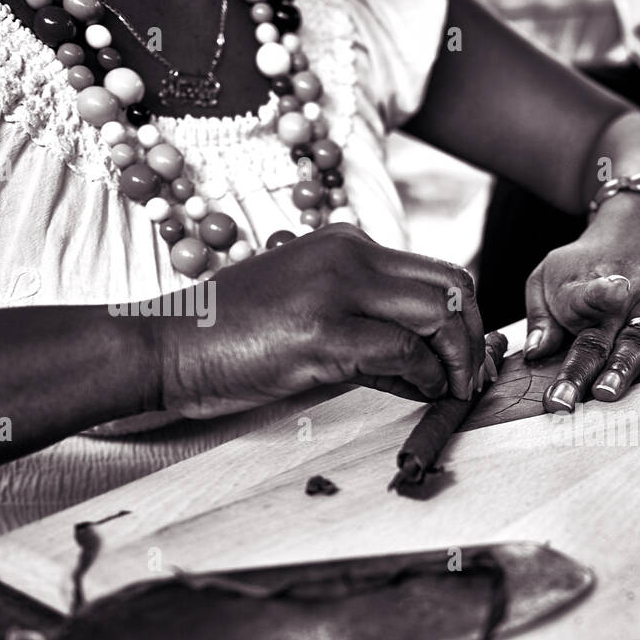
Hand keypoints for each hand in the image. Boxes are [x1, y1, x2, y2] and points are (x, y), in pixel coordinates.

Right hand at [152, 224, 485, 417]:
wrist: (165, 346)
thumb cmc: (232, 338)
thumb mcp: (310, 314)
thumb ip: (369, 327)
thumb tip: (428, 366)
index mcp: (347, 244)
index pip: (437, 272)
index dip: (466, 319)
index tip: (466, 360)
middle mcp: (347, 254)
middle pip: (453, 286)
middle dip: (474, 338)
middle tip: (470, 380)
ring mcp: (334, 289)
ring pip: (438, 315)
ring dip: (457, 361)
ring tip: (451, 393)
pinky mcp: (321, 331)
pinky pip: (403, 351)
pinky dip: (424, 379)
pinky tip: (419, 395)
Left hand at [523, 197, 639, 410]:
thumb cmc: (586, 261)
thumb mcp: (549, 274)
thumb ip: (541, 316)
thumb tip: (534, 354)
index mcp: (580, 287)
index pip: (578, 298)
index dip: (575, 311)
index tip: (557, 334)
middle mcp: (620, 293)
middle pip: (599, 339)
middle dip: (582, 371)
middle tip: (567, 399)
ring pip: (637, 339)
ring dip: (622, 368)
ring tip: (607, 392)